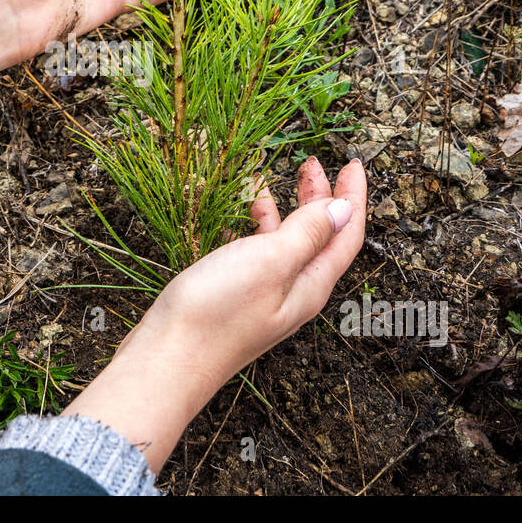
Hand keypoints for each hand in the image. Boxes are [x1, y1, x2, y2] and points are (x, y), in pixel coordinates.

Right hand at [62, 156, 367, 471]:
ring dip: (293, 210)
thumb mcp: (270, 262)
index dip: (353, 197)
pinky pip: (264, 253)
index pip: (346, 235)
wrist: (168, 359)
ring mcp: (266, 295)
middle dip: (324, 198)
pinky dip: (263, 226)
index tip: (353, 163)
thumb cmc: (218, 312)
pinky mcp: (239, 296)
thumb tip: (343, 211)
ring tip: (282, 180)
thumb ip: (307, 234)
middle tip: (313, 163)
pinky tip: (248, 215)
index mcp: (311, 284)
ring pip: (292, 244)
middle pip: (322, 238)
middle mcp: (295, 292)